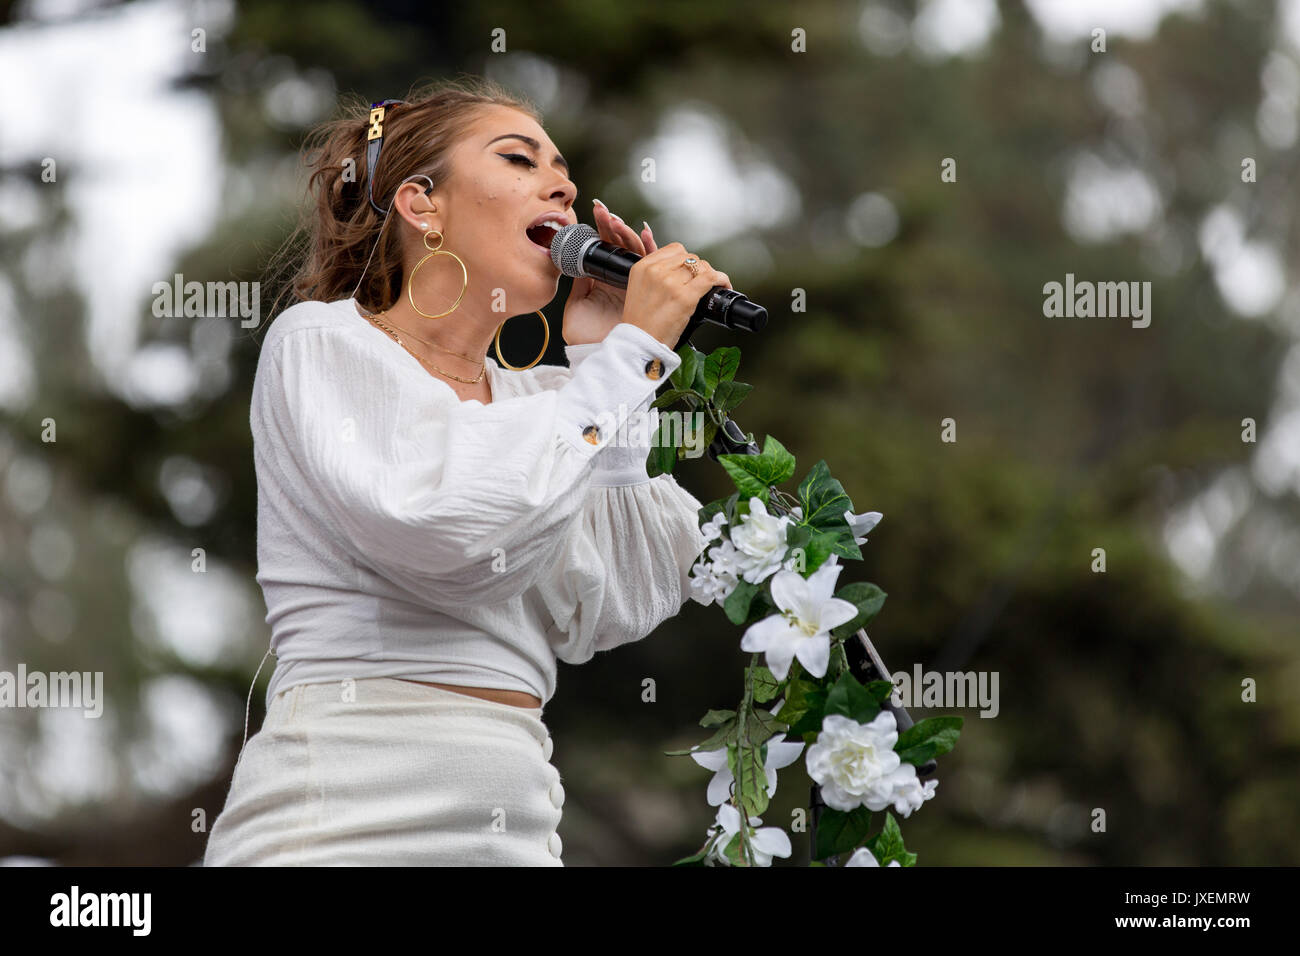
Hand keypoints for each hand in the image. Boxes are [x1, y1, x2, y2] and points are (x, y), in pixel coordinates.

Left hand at [561, 200, 658, 346]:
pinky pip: (651, 264)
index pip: (604, 249)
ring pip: (635, 251)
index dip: (602, 230)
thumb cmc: (588, 338)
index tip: (598, 213)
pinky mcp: (647, 290)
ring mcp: (634, 284)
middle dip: (614, 227)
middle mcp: (620, 280)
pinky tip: (644, 233)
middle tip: (606, 213)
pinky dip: (649, 247)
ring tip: (616, 222)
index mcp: (603, 281)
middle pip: (621, 245)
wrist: (604, 356)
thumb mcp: (576, 307)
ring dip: (627, 234)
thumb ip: (578, 284)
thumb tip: (575, 259)